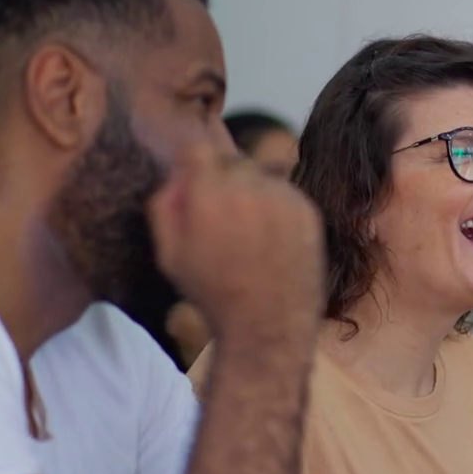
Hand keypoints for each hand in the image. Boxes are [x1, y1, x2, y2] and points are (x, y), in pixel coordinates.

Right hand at [148, 141, 323, 347]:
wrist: (269, 324)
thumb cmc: (213, 293)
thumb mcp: (171, 256)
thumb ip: (165, 206)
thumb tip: (176, 173)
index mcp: (208, 197)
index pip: (198, 149)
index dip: (194, 166)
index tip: (197, 185)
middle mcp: (247, 190)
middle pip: (231, 161)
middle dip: (224, 182)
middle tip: (223, 219)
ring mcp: (282, 198)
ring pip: (261, 175)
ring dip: (253, 193)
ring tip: (249, 235)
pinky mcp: (307, 209)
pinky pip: (285, 192)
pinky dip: (277, 207)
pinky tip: (271, 240)